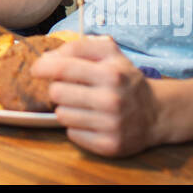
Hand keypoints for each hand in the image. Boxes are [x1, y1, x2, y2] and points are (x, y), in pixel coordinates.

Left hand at [31, 35, 162, 157]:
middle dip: (59, 88)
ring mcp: (110, 125)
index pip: (63, 68)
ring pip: (61, 115)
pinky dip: (76, 127)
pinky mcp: (109, 145)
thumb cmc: (126, 79)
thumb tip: (48, 57)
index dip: (43, 67)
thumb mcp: (110, 53)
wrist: (156, 113)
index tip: (37, 69)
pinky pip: (72, 134)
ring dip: (66, 108)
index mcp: (111, 73)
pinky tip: (90, 120)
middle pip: (57, 92)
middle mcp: (111, 99)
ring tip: (82, 105)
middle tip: (70, 88)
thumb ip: (80, 47)